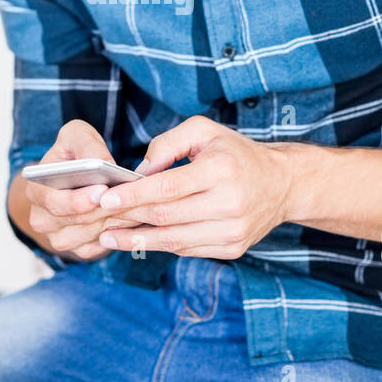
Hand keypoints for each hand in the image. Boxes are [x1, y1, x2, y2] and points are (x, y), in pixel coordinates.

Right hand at [21, 120, 142, 260]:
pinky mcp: (79, 250)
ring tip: (139, 205)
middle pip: (79, 220)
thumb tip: (104, 162)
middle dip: (107, 208)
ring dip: (117, 221)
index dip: (79, 199)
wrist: (68, 180)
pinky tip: (135, 217)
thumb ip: (86, 144)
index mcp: (36, 191)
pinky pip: (102, 246)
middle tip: (133, 198)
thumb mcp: (75, 137)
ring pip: (93, 234)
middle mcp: (42, 220)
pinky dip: (120, 232)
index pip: (56, 202)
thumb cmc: (72, 155)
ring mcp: (60, 238)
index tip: (103, 190)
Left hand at [94, 116, 293, 259]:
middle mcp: (230, 203)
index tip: (105, 198)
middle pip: (167, 216)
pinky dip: (161, 245)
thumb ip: (167, 144)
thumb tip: (138, 172)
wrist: (283, 184)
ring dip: (137, 240)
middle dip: (128, 219)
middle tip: (98, 219)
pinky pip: (188, 249)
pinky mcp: (233, 248)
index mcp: (221, 170)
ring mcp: (233, 231)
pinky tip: (139, 240)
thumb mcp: (204, 131)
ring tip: (109, 237)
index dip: (133, 195)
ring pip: (174, 240)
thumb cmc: (236, 153)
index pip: (167, 187)